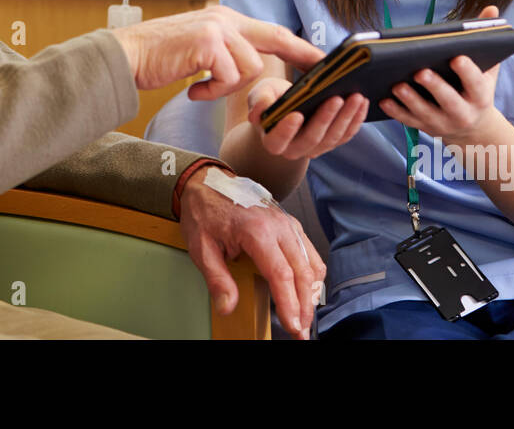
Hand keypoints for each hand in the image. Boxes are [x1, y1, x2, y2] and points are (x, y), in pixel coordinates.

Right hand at [110, 5, 324, 100]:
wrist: (126, 57)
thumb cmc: (159, 58)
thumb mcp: (199, 48)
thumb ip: (225, 51)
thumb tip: (251, 65)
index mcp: (225, 18)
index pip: (270, 30)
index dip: (298, 44)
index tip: (322, 57)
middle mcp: (224, 18)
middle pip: (275, 36)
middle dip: (301, 54)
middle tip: (321, 69)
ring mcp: (216, 29)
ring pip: (250, 67)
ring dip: (228, 87)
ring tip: (202, 88)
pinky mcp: (206, 44)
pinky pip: (227, 77)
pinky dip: (211, 92)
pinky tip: (192, 91)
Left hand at [177, 166, 324, 338]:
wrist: (207, 182)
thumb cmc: (204, 212)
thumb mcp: (201, 247)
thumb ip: (217, 279)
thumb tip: (227, 307)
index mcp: (256, 230)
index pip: (281, 274)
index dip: (290, 304)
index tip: (293, 325)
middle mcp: (278, 225)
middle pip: (303, 272)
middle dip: (305, 305)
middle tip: (301, 331)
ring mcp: (287, 222)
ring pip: (312, 262)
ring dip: (312, 292)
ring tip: (304, 315)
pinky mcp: (289, 223)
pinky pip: (309, 251)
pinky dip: (312, 274)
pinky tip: (306, 291)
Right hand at [246, 77, 369, 159]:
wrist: (286, 105)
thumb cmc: (271, 98)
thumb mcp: (261, 94)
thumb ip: (258, 101)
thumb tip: (259, 111)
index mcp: (273, 140)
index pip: (278, 141)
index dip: (286, 130)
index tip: (296, 114)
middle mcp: (295, 150)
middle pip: (312, 139)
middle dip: (326, 118)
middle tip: (337, 97)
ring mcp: (316, 148)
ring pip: (333, 138)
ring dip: (346, 118)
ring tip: (356, 96)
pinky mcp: (332, 142)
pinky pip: (346, 135)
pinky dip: (356, 119)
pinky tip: (362, 102)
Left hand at [378, 4, 502, 142]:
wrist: (473, 128)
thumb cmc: (476, 88)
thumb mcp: (488, 66)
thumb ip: (487, 38)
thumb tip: (490, 8)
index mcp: (480, 96)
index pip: (476, 83)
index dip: (467, 71)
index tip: (456, 57)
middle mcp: (463, 113)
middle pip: (449, 101)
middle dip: (435, 87)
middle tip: (420, 71)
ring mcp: (443, 123)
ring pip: (425, 113)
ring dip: (410, 100)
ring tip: (397, 85)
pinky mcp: (424, 127)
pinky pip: (408, 121)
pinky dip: (395, 111)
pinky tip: (383, 99)